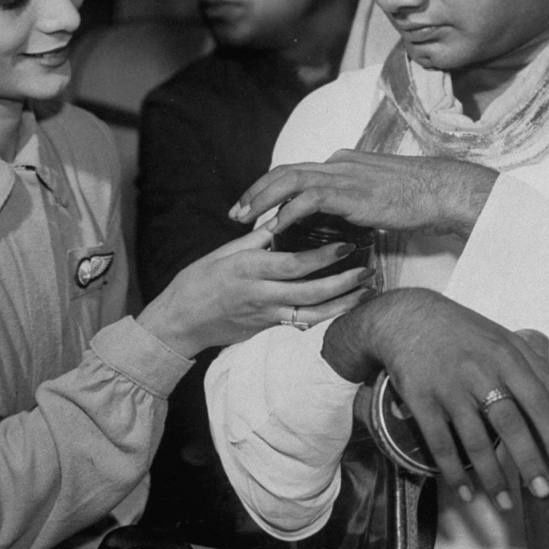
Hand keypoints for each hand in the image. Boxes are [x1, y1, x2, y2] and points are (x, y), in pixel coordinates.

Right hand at [138, 224, 373, 358]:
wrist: (180, 323)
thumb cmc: (197, 282)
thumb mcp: (222, 254)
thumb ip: (255, 241)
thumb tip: (280, 220)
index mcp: (248, 269)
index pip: (293, 263)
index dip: (323, 256)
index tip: (346, 244)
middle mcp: (260, 294)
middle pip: (310, 291)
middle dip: (343, 282)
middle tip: (368, 270)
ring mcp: (265, 315)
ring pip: (312, 313)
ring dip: (343, 303)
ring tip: (366, 290)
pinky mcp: (267, 327)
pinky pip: (302, 322)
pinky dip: (326, 314)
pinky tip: (344, 305)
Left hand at [228, 150, 496, 238]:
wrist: (440, 191)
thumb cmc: (415, 198)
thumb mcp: (376, 197)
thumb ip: (353, 202)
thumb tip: (339, 219)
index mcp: (342, 163)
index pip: (297, 172)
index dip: (271, 188)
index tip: (253, 207)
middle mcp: (337, 163)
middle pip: (284, 171)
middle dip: (256, 192)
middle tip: (235, 212)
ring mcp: (343, 174)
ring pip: (289, 180)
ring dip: (263, 200)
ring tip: (244, 220)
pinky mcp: (350, 190)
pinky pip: (309, 198)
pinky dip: (288, 212)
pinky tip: (275, 228)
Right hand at [322, 288, 548, 506]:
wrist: (407, 318)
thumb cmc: (465, 333)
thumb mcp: (508, 342)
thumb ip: (546, 375)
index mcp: (506, 358)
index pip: (538, 401)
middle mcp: (479, 373)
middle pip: (508, 424)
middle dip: (528, 462)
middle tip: (542, 492)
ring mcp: (448, 389)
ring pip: (473, 440)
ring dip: (491, 475)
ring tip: (506, 503)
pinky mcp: (420, 400)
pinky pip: (439, 443)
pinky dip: (452, 471)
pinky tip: (466, 492)